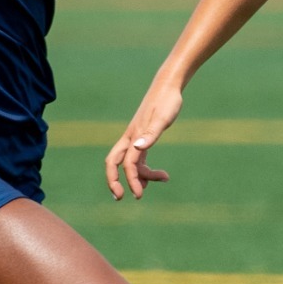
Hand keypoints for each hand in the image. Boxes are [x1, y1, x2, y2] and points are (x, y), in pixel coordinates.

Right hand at [105, 81, 182, 199]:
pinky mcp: (144, 137)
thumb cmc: (167, 101)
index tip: (138, 195)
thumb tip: (138, 148)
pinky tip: (161, 175)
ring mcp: (136, 138)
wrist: (168, 86)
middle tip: (123, 197)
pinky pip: (139, 158)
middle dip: (115, 181)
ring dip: (142, 176)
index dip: (130, 180)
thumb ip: (151, 134)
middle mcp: (131, 138)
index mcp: (133, 136)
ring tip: (164, 178)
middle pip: (114, 163)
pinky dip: (146, 169)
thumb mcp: (162, 118)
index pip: (127, 164)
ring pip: (132, 163)